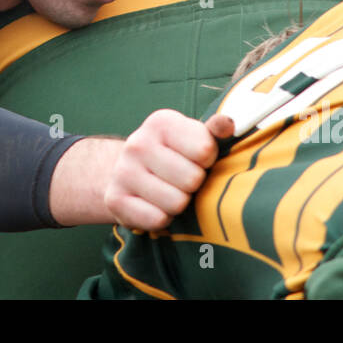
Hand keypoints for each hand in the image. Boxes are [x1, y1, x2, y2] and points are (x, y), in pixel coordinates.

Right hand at [104, 110, 234, 230]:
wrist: (128, 173)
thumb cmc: (172, 156)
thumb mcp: (193, 138)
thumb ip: (213, 132)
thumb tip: (228, 124)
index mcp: (161, 122)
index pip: (205, 150)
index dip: (207, 161)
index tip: (196, 160)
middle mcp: (137, 143)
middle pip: (192, 179)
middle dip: (193, 185)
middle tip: (182, 181)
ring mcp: (122, 171)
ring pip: (176, 203)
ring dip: (179, 204)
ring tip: (169, 193)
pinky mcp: (114, 200)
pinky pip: (157, 219)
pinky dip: (162, 219)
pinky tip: (155, 206)